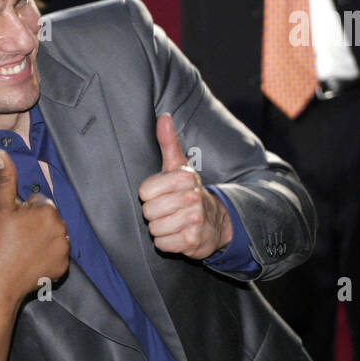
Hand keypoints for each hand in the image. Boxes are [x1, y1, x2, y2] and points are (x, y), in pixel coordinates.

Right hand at [0, 151, 69, 301]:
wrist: (0, 282)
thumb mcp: (0, 208)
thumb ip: (5, 179)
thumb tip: (1, 152)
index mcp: (48, 210)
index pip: (38, 203)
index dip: (24, 212)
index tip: (13, 225)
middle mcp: (62, 228)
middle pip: (48, 219)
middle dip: (35, 225)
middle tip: (17, 237)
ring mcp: (65, 250)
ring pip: (54, 237)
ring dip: (43, 240)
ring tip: (23, 250)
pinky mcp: (64, 268)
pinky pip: (57, 256)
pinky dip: (47, 257)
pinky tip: (31, 261)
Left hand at [138, 114, 230, 258]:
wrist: (215, 221)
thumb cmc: (189, 192)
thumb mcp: (178, 166)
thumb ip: (168, 143)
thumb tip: (163, 117)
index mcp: (184, 177)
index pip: (144, 192)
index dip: (150, 195)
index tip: (163, 194)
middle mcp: (191, 197)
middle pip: (148, 211)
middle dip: (155, 213)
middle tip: (169, 209)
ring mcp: (194, 220)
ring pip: (154, 228)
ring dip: (161, 228)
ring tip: (174, 221)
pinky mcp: (193, 241)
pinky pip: (162, 244)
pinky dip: (167, 242)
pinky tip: (178, 234)